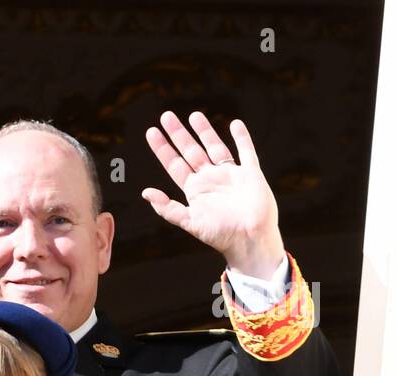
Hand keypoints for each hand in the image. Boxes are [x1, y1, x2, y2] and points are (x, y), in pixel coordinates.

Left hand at [142, 111, 284, 278]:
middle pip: (190, 151)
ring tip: (194, 115)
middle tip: (166, 116)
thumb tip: (145, 192)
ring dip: (205, 131)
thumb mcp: (189, 221)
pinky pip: (246, 151)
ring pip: (214, 147)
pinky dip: (241, 138)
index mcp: (194, 190)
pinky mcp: (250, 174)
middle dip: (178, 134)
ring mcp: (230, 175)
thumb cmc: (220, 234)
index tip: (151, 132)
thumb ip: (167, 208)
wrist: (249, 239)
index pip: (174, 164)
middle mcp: (210, 179)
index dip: (163, 148)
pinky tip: (235, 124)